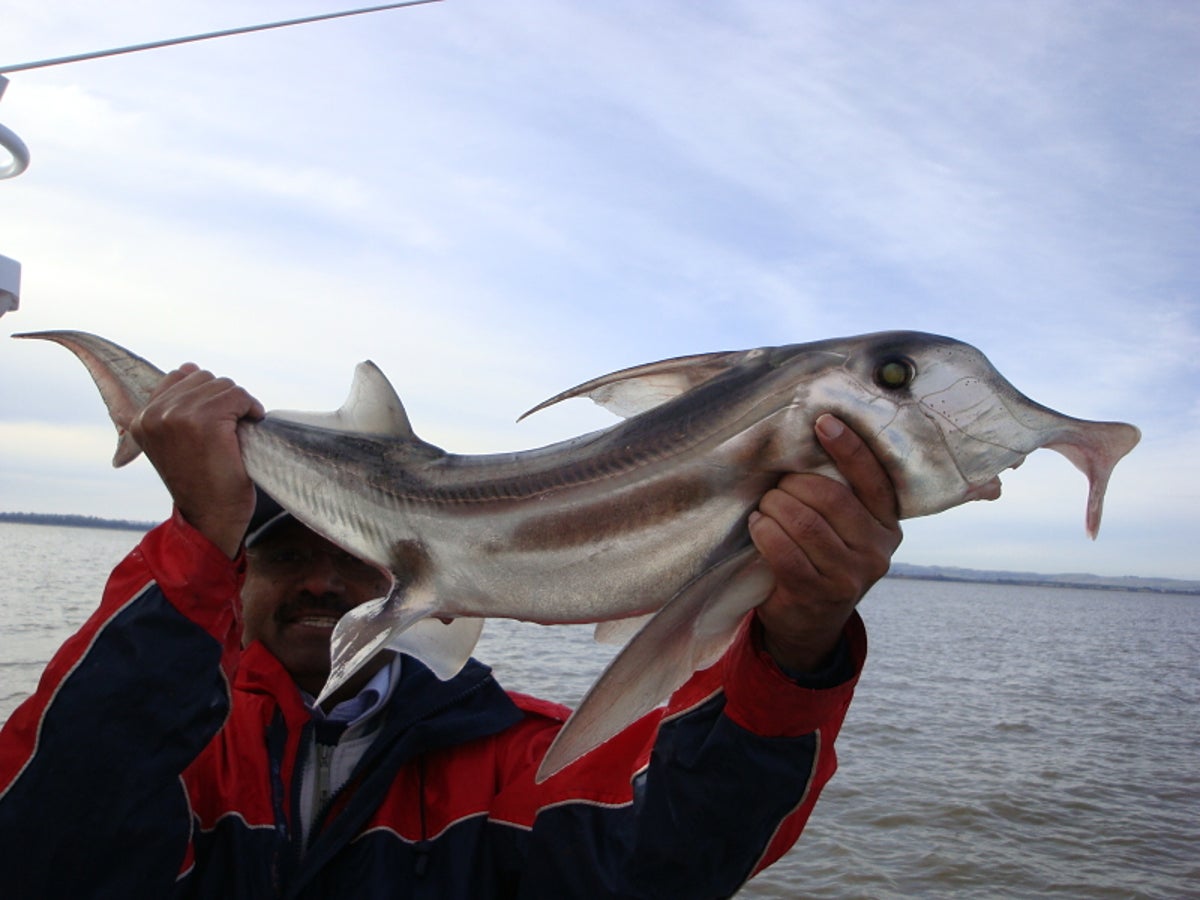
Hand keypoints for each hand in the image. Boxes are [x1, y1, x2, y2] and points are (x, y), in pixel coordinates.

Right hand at [130, 365, 264, 557]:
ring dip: (238, 404)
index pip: (179, 377)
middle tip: (229, 429)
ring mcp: (176, 416)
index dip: (206, 396)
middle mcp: (154, 414)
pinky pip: (237, 395)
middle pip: (204, 379)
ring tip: (237, 431)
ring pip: (223, 386)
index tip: (215, 423)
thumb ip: (177, 405)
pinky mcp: (204, 421)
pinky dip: (251, 407)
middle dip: (224, 400)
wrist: (211, 517)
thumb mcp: (177, 440)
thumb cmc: (202, 481)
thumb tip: (189, 367)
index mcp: (142, 419)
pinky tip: (252, 424)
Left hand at [749, 414, 901, 672]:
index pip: (873, 480)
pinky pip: (784, 551)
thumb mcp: (846, 530)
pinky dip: (765, 532)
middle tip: (776, 487)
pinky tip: (758, 526)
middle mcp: (877, 550)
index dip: (848, 448)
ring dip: (775, 507)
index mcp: (888, 526)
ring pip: (804, 522)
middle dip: (793, 485)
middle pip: (830, 497)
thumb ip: (842, 496)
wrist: (810, 623)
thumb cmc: (822, 559)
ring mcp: (850, 575)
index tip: (822, 422)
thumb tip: (811, 438)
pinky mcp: (818, 593)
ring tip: (765, 506)